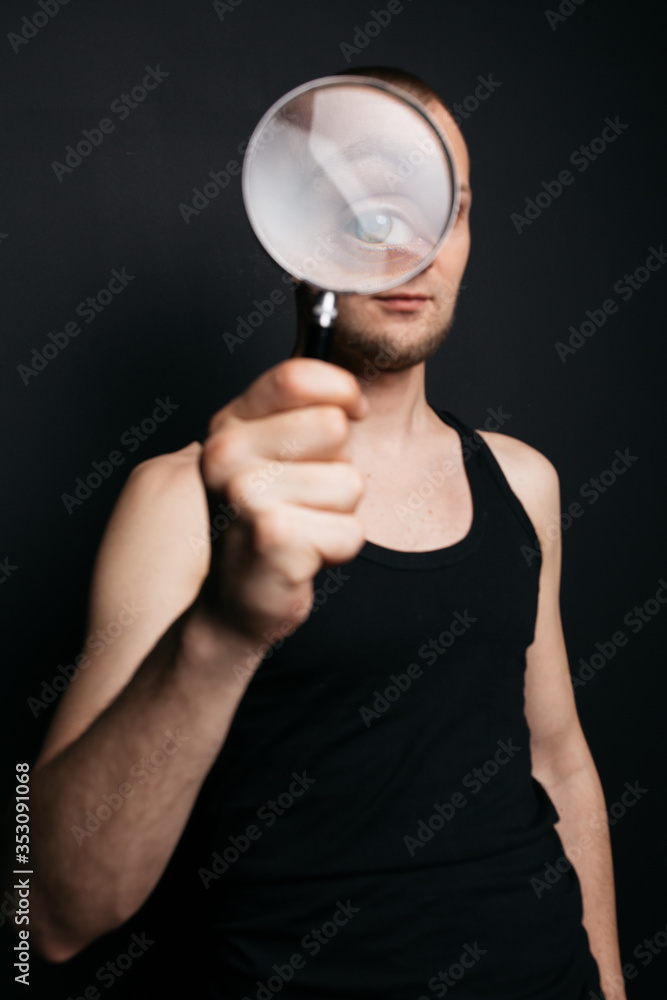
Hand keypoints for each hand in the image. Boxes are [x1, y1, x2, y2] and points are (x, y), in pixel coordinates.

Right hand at [191, 358, 367, 658]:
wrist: (235, 600)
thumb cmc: (266, 522)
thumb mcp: (275, 456)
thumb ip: (304, 412)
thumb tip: (351, 394)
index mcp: (229, 424)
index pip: (297, 375)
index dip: (341, 391)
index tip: (351, 411)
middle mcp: (226, 454)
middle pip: (334, 427)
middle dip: (339, 466)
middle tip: (307, 496)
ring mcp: (246, 496)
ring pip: (350, 483)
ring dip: (340, 513)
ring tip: (303, 526)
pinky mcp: (272, 538)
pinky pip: (350, 531)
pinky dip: (338, 548)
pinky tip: (304, 555)